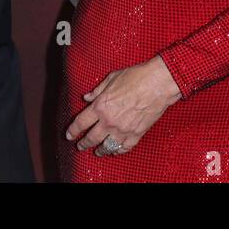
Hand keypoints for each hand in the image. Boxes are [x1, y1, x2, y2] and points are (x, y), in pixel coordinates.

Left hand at [65, 56, 182, 156]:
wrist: (158, 83)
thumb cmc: (136, 77)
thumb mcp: (111, 78)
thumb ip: (98, 90)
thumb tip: (87, 97)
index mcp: (100, 106)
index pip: (81, 123)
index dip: (73, 130)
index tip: (70, 134)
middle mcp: (109, 121)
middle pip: (91, 138)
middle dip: (83, 144)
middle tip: (80, 146)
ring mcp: (123, 130)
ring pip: (107, 146)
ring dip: (100, 150)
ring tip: (97, 151)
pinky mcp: (136, 134)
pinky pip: (124, 148)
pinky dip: (118, 151)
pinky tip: (115, 150)